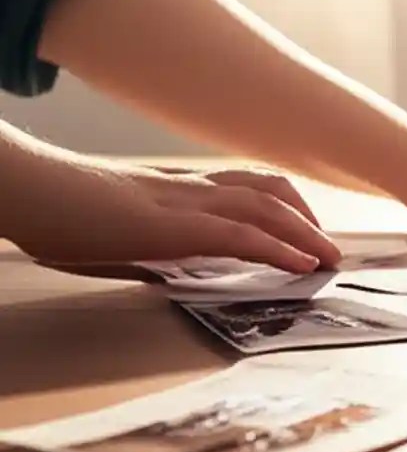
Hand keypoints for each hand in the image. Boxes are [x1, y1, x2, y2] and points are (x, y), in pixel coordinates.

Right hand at [7, 161, 340, 272]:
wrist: (21, 187)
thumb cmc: (50, 211)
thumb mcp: (108, 231)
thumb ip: (141, 243)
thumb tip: (156, 264)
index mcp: (169, 190)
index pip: (238, 187)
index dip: (278, 205)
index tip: (302, 229)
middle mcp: (184, 189)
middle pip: (263, 191)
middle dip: (304, 218)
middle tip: (329, 248)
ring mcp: (180, 203)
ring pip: (264, 208)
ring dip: (305, 234)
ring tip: (330, 259)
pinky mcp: (172, 226)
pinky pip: (240, 235)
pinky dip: (279, 249)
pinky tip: (303, 265)